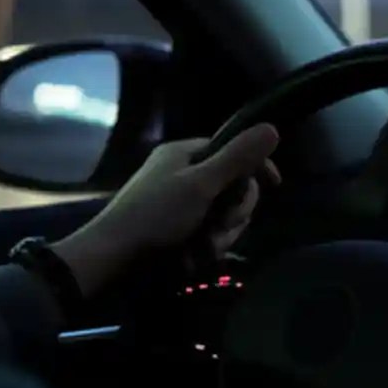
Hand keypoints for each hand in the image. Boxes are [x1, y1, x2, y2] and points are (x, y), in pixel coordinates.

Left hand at [51, 124, 280, 296]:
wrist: (112, 258)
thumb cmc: (155, 214)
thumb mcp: (201, 183)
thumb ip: (238, 158)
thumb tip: (273, 128)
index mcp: (186, 154)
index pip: (235, 151)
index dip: (256, 167)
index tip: (275, 184)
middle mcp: (184, 174)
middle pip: (234, 188)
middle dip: (233, 213)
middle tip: (220, 228)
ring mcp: (181, 204)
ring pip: (224, 216)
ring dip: (221, 236)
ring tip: (202, 249)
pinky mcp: (178, 230)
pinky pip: (208, 235)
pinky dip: (206, 248)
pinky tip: (193, 259)